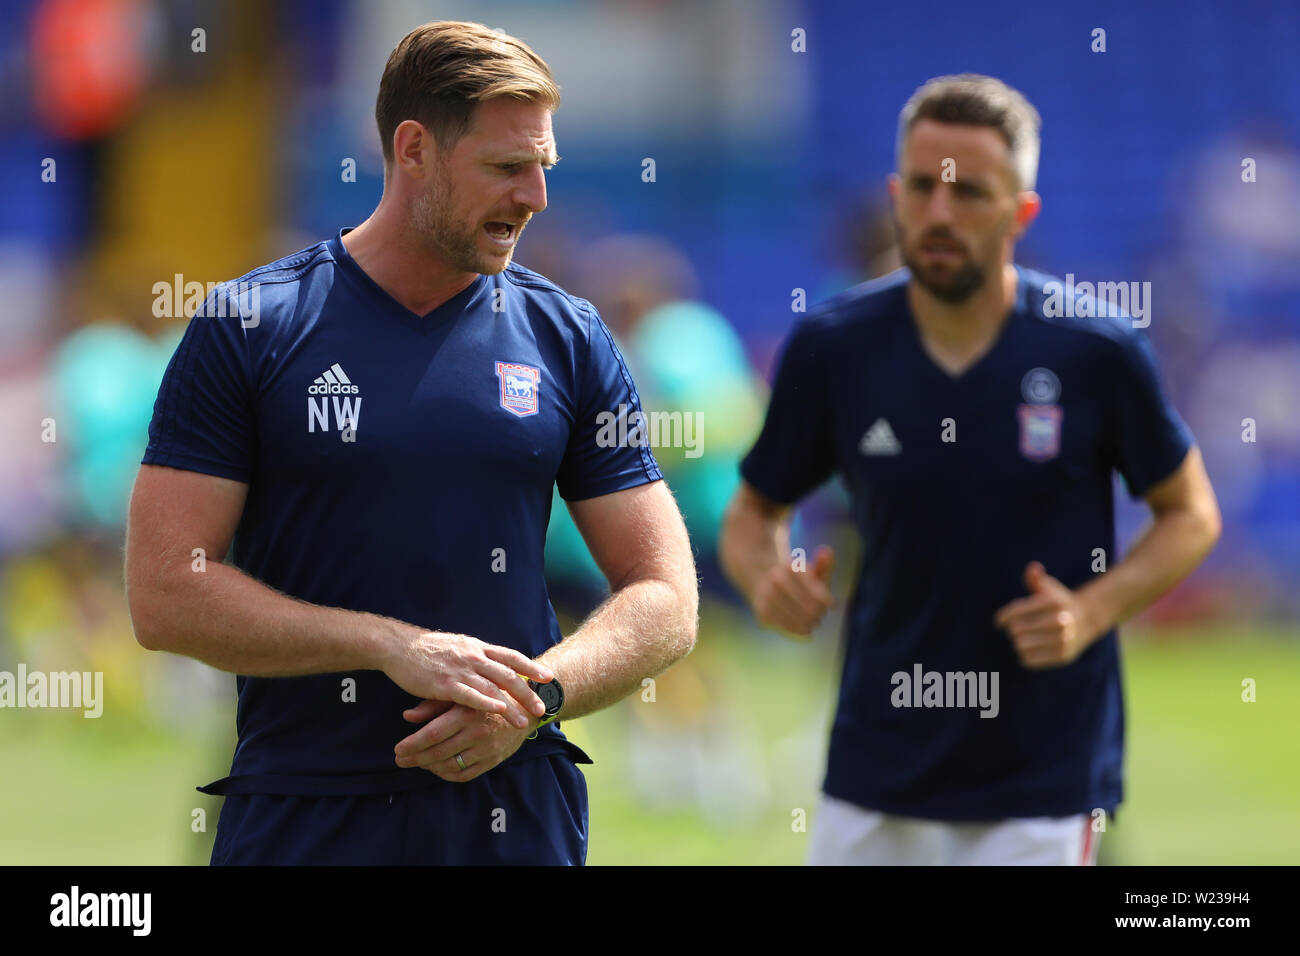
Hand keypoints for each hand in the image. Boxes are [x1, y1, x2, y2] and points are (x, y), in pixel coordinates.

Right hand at [382, 628, 550, 729]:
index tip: (548, 678)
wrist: (399, 647)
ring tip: (525, 720)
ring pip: (493, 687)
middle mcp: (473, 656)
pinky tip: (498, 711)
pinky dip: (487, 703)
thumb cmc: (429, 650)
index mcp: (478, 647)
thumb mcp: (459, 647)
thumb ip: (477, 656)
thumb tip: (495, 664)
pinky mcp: (444, 683)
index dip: (531, 667)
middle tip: (543, 707)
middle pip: (508, 674)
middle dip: (528, 692)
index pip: (511, 656)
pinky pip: (470, 694)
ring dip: (512, 705)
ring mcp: (460, 669)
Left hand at [394, 698, 534, 781]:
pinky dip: (447, 774)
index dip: (413, 744)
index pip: (433, 733)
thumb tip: (407, 716)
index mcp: (468, 712)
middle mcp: (478, 732)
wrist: (526, 705)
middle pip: (439, 752)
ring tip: (417, 762)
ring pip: (450, 765)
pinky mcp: (495, 760)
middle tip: (400, 759)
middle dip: (415, 758)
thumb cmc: (488, 694)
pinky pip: (465, 774)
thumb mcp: (461, 693)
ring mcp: (487, 749)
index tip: (397, 749)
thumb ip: (433, 705)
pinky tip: (437, 768)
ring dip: (429, 767)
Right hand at [751, 545, 834, 638]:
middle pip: (811, 609)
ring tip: (813, 622)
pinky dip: (799, 629)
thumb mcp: (807, 569)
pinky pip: (788, 627)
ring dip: (811, 623)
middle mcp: (778, 580)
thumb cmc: (792, 578)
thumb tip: (827, 551)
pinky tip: (803, 628)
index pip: (819, 595)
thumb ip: (822, 565)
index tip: (830, 605)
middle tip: (821, 615)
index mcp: (792, 568)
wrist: (759, 579)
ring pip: (800, 620)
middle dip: (819, 614)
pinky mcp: (762, 611)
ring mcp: (768, 596)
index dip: (827, 603)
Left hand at [994, 562, 1098, 668]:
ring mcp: (1064, 640)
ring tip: (1024, 638)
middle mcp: (1061, 621)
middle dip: (1013, 629)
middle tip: (1017, 629)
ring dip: (1018, 642)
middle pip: (1016, 630)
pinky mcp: (1063, 656)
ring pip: (1021, 645)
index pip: (1017, 611)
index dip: (1003, 617)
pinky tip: (1031, 648)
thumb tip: (1033, 568)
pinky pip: (1028, 660)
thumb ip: (1036, 579)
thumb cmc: (1057, 602)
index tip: (998, 622)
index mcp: (1053, 602)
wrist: (1085, 621)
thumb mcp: (1048, 587)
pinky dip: (1025, 655)